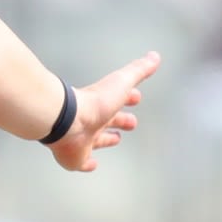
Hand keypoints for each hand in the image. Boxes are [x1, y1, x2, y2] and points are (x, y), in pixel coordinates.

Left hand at [47, 51, 160, 171]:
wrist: (68, 120)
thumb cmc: (95, 102)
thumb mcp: (121, 82)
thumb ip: (137, 70)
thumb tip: (154, 56)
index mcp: (103, 104)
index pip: (118, 100)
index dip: (128, 98)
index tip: (136, 97)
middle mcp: (92, 120)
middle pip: (109, 120)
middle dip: (120, 120)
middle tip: (131, 122)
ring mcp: (83, 139)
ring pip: (96, 140)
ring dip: (106, 139)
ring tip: (116, 139)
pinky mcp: (76, 157)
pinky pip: (82, 162)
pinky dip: (87, 164)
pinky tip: (92, 165)